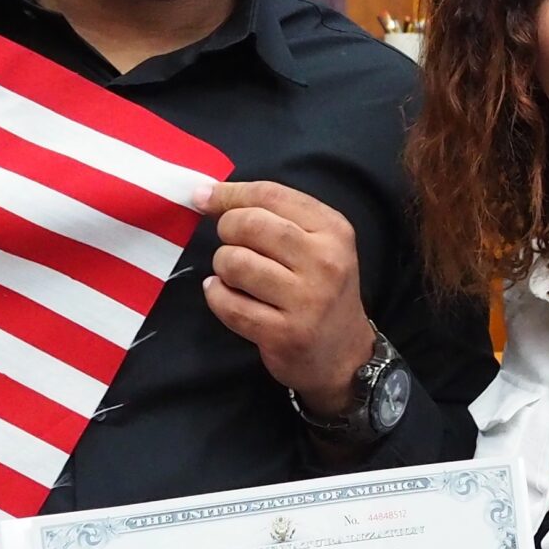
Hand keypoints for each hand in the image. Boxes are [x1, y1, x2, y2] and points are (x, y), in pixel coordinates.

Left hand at [199, 180, 374, 412]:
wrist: (345, 356)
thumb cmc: (321, 291)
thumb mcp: (318, 245)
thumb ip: (274, 216)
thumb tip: (206, 194)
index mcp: (333, 230)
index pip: (271, 194)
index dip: (229, 193)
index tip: (203, 197)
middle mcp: (324, 261)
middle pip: (249, 224)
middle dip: (226, 230)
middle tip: (230, 244)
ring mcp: (306, 300)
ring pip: (235, 262)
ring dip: (222, 266)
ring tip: (233, 275)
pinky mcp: (284, 333)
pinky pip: (229, 304)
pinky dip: (217, 296)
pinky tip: (227, 296)